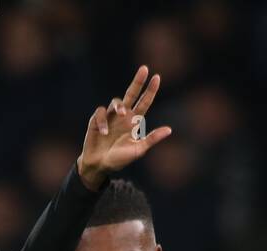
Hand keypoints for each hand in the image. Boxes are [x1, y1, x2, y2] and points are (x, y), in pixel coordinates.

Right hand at [77, 65, 171, 190]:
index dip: (150, 91)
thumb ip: (152, 139)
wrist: (99, 166)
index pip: (144, 103)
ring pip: (116, 101)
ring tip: (122, 113)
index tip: (157, 77)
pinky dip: (103, 121)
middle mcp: (123, 116)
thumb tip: (169, 129)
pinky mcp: (97, 120)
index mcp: (134, 122)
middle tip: (144, 69)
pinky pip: (101, 113)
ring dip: (120, 105)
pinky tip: (104, 133)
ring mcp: (110, 117)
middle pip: (131, 94)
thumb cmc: (119, 159)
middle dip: (138, 81)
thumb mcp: (138, 150)